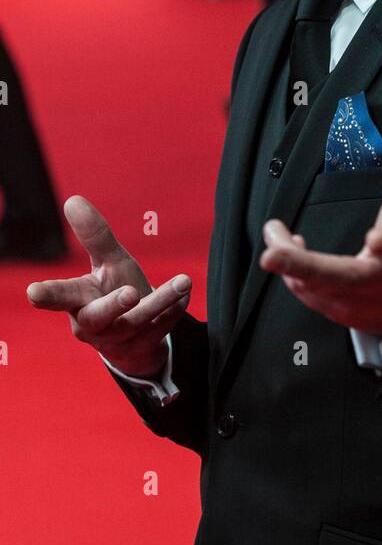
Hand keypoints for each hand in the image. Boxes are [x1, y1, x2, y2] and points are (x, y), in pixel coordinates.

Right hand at [25, 196, 191, 377]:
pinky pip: (163, 325)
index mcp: (78, 301)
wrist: (133, 335)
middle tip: (130, 293)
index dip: (45, 295)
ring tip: (183, 281)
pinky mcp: (145, 344)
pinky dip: (175, 309)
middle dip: (112, 306)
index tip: (33, 293)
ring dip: (161, 301)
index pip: (59, 297)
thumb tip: (73, 200)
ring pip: (138, 321)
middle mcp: (95, 324)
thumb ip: (93, 235)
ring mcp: (121, 338)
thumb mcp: (107, 262)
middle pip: (97, 317)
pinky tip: (185, 295)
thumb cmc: (110, 290)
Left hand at [259, 129, 381, 335]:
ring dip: (289, 263)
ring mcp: (360, 302)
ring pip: (317, 288)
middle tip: (272, 255)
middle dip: (306, 268)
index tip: (378, 238)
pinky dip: (293, 272)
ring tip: (275, 233)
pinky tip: (288, 249)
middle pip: (343, 278)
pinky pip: (309, 294)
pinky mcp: (341, 313)